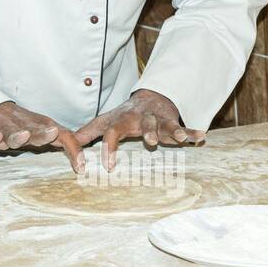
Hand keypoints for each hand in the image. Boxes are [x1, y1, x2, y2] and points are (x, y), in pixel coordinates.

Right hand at [0, 101, 85, 173]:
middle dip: (44, 133)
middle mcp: (27, 127)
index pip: (64, 137)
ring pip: (14, 132)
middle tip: (52, 133)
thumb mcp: (43, 132)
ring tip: (24, 135)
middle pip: (37, 130)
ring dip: (18, 134)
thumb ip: (63, 141)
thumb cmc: (22, 125)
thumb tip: (87, 155)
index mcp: (44, 127)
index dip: (72, 150)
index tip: (80, 167)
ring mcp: (8, 129)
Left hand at [73, 90, 203, 170]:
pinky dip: (192, 132)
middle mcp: (141, 119)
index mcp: (122, 121)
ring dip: (172, 130)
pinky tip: (201, 137)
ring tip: (179, 137)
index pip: (113, 133)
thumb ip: (87, 133)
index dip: (109, 148)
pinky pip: (184, 127)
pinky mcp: (173, 122)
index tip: (109, 167)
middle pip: (144, 124)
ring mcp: (158, 120)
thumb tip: (65, 144)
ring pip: (165, 124)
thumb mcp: (104, 122)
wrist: (148, 99)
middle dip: (148, 131)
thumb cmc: (123, 116)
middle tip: (149, 142)